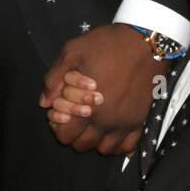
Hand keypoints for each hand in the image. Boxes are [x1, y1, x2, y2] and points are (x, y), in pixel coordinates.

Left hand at [39, 23, 155, 154]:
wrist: (145, 41)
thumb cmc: (107, 45)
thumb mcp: (72, 52)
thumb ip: (54, 79)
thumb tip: (44, 103)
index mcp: (88, 108)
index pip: (65, 136)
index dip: (58, 127)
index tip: (62, 114)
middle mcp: (107, 122)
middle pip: (83, 146)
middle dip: (76, 134)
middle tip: (77, 117)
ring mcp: (125, 124)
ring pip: (106, 149)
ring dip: (97, 139)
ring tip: (95, 122)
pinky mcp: (141, 121)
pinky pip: (128, 147)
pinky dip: (119, 143)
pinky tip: (114, 129)